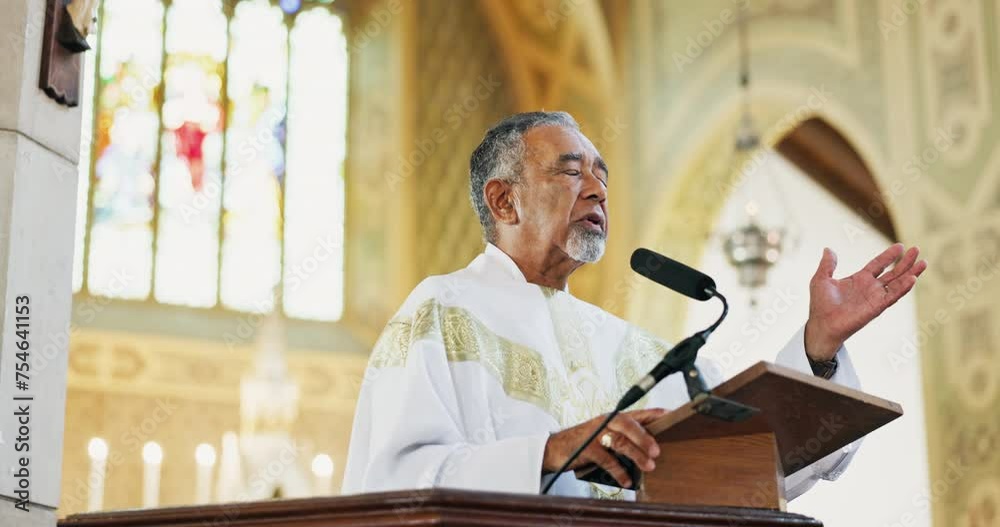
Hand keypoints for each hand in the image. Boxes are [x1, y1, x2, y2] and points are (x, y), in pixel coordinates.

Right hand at [542, 408, 666, 487]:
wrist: (555, 448)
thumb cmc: (584, 442)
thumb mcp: (604, 435)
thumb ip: (623, 438)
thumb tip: (649, 450)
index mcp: (611, 418)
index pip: (636, 413)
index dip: (653, 414)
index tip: (670, 416)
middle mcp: (604, 422)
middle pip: (627, 424)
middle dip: (644, 437)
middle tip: (656, 451)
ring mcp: (594, 434)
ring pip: (618, 441)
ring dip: (635, 454)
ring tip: (648, 466)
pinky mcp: (586, 448)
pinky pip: (606, 459)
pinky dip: (618, 471)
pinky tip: (626, 479)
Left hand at [805, 243, 927, 360]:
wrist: (822, 324)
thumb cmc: (821, 305)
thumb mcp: (821, 279)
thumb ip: (827, 264)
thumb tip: (828, 249)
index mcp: (859, 280)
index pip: (878, 264)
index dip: (888, 256)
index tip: (900, 246)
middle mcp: (870, 288)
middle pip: (893, 272)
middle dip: (905, 262)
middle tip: (917, 249)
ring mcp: (875, 297)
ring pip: (898, 283)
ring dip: (911, 273)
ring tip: (923, 262)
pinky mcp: (877, 306)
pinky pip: (893, 295)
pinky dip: (903, 287)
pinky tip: (913, 278)